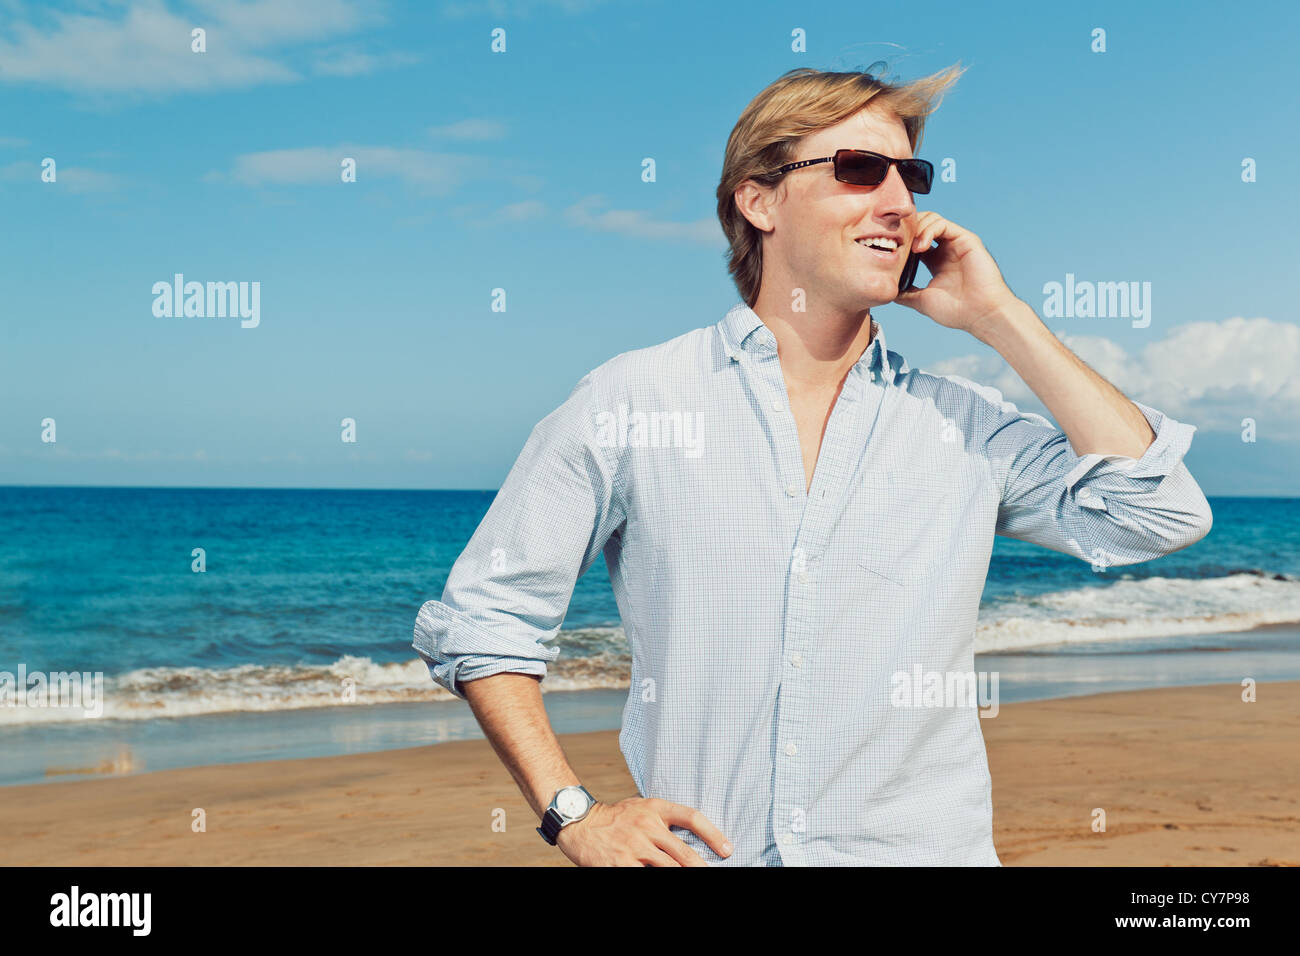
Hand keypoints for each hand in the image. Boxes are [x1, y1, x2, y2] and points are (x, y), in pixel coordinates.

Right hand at [553, 797, 732, 866]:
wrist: (579, 823)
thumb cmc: (616, 817)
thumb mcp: (641, 807)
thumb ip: (663, 820)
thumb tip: (692, 837)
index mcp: (655, 809)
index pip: (691, 817)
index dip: (713, 834)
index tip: (727, 850)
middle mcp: (646, 826)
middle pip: (684, 853)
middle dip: (702, 869)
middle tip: (713, 874)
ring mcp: (633, 847)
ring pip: (669, 869)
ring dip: (684, 876)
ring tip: (696, 879)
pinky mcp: (620, 865)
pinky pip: (644, 877)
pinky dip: (656, 880)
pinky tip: (665, 881)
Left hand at [894, 210, 1019, 335]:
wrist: (981, 314)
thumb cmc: (957, 311)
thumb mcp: (922, 301)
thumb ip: (905, 294)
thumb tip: (887, 292)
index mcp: (936, 261)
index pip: (915, 240)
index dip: (901, 242)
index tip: (888, 252)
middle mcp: (946, 249)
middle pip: (922, 224)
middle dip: (906, 231)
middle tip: (897, 245)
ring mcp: (956, 243)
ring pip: (931, 219)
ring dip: (916, 230)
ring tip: (911, 249)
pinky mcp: (966, 239)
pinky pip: (942, 224)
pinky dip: (927, 231)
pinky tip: (921, 248)